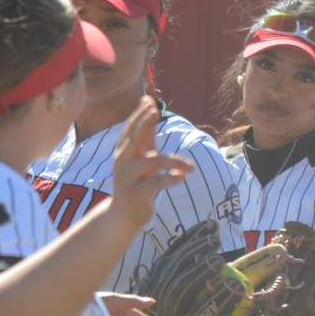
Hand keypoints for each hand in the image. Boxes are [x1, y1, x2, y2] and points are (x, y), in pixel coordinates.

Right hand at [109, 96, 190, 229]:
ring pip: (151, 162)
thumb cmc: (136, 181)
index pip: (130, 129)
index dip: (139, 115)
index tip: (150, 101)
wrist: (123, 215)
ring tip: (191, 167)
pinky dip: (170, 179)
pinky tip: (182, 177)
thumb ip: (146, 133)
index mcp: (124, 151)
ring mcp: (127, 179)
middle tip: (155, 111)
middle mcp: (123, 162)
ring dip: (174, 161)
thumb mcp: (140, 156)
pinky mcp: (135, 195)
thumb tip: (149, 103)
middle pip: (134, 140)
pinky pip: (155, 184)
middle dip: (144, 124)